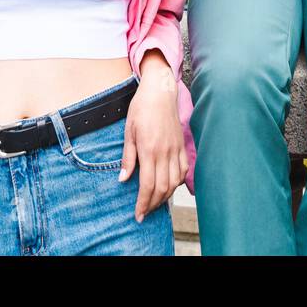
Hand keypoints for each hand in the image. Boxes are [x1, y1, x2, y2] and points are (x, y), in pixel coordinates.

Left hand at [121, 53, 185, 222]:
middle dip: (153, 204)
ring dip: (165, 196)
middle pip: (162, 188)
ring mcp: (176, 149)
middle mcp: (165, 152)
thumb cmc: (141, 108)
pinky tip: (168, 186)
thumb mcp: (128, 131)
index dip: (143, 203)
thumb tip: (123, 179)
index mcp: (149, 149)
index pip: (148, 185)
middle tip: (145, 212)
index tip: (138, 214)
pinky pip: (183, 170)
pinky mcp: (182, 146)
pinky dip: (176, 183)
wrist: (160, 92)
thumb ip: (128, 157)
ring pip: (174, 182)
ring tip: (154, 202)